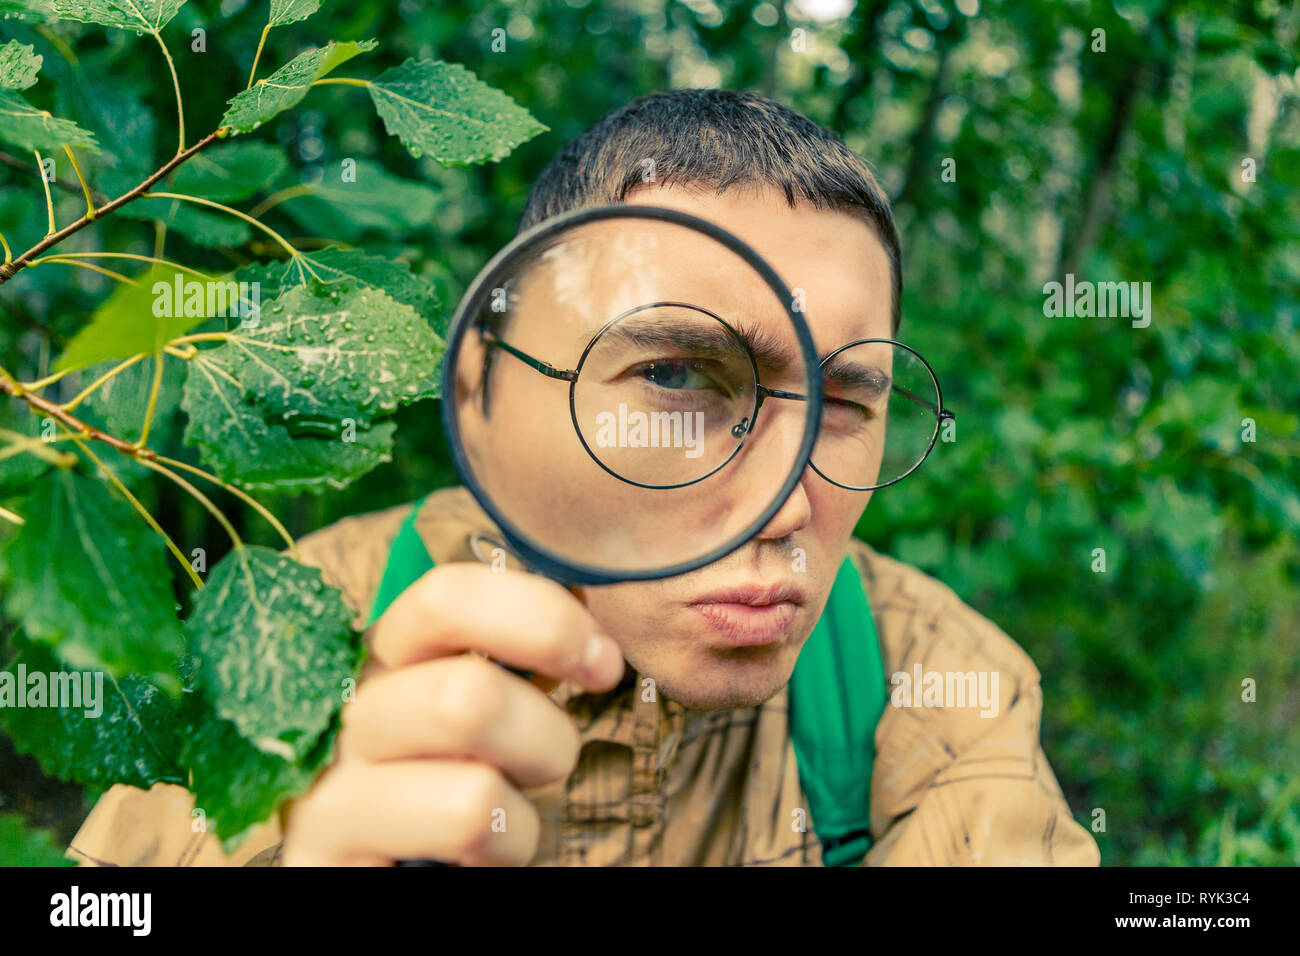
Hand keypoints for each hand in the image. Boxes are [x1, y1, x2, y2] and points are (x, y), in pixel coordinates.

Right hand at [280, 563, 625, 865]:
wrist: (398, 867)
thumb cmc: (457, 783)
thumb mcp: (492, 705)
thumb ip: (522, 650)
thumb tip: (584, 591)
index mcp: (386, 657)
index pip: (446, 598)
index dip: (543, 618)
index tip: (602, 660)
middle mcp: (345, 713)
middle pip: (467, 695)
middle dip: (547, 736)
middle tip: (548, 759)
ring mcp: (328, 794)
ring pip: (474, 789)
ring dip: (522, 808)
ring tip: (501, 817)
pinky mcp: (329, 862)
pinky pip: (466, 836)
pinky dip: (503, 851)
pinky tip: (471, 857)